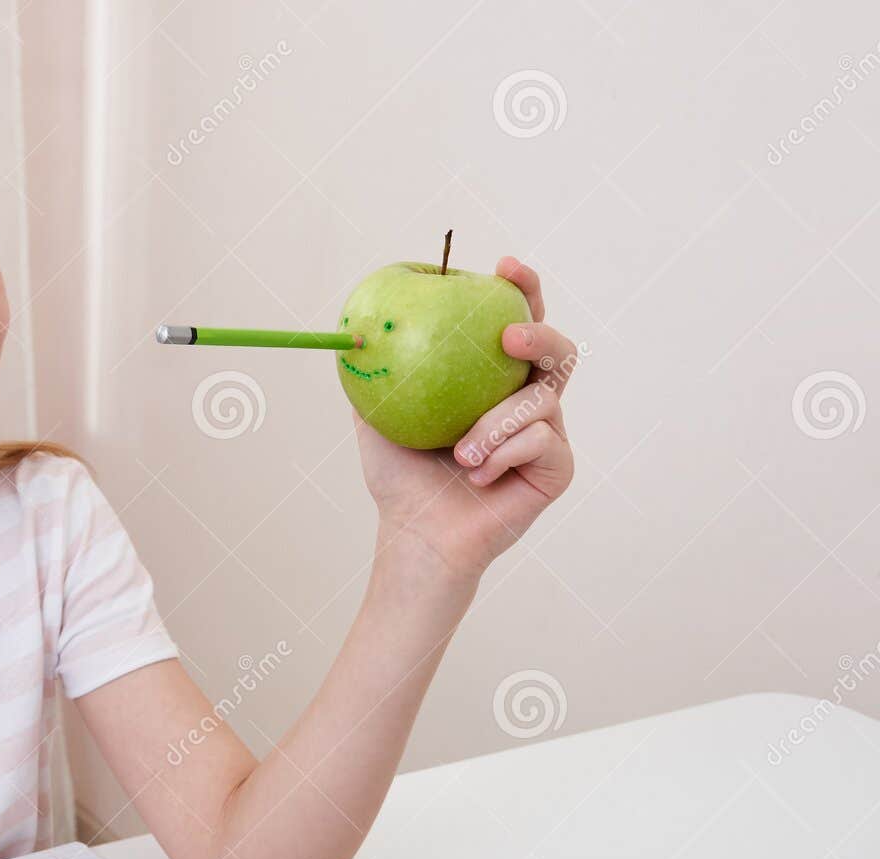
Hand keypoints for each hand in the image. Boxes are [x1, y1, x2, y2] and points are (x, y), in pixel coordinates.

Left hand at [355, 257, 577, 582]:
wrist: (415, 533)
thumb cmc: (399, 477)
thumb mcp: (377, 414)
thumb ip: (377, 368)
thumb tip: (359, 320)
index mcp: (492, 379)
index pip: (517, 321)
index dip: (520, 288)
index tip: (501, 267)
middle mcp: (526, 400)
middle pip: (557, 348)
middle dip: (539, 331)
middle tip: (506, 336)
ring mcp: (547, 433)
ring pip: (542, 398)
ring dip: (496, 421)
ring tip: (460, 450)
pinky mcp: (557, 467)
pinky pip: (543, 440)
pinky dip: (504, 453)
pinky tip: (477, 473)